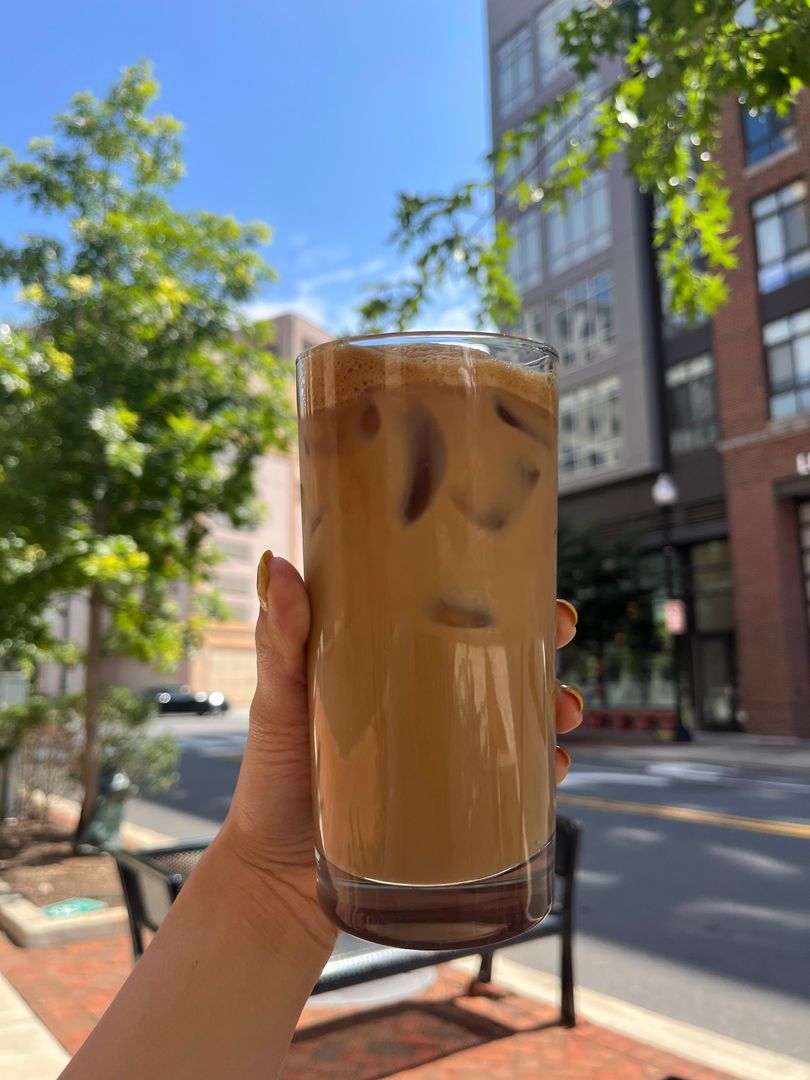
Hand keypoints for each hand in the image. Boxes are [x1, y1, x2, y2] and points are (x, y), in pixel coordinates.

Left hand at [224, 552, 583, 933]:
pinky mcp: (454, 809)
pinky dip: (542, 772)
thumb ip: (278, 643)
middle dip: (541, 646)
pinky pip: (512, 783)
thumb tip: (278, 566)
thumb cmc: (270, 783)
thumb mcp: (277, 705)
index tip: (526, 577)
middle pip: (497, 664)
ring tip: (565, 711)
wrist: (274, 883)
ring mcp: (442, 759)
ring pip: (515, 720)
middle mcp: (423, 709)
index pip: (448, 619)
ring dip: (553, 706)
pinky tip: (557, 769)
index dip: (493, 595)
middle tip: (561, 634)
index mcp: (386, 670)